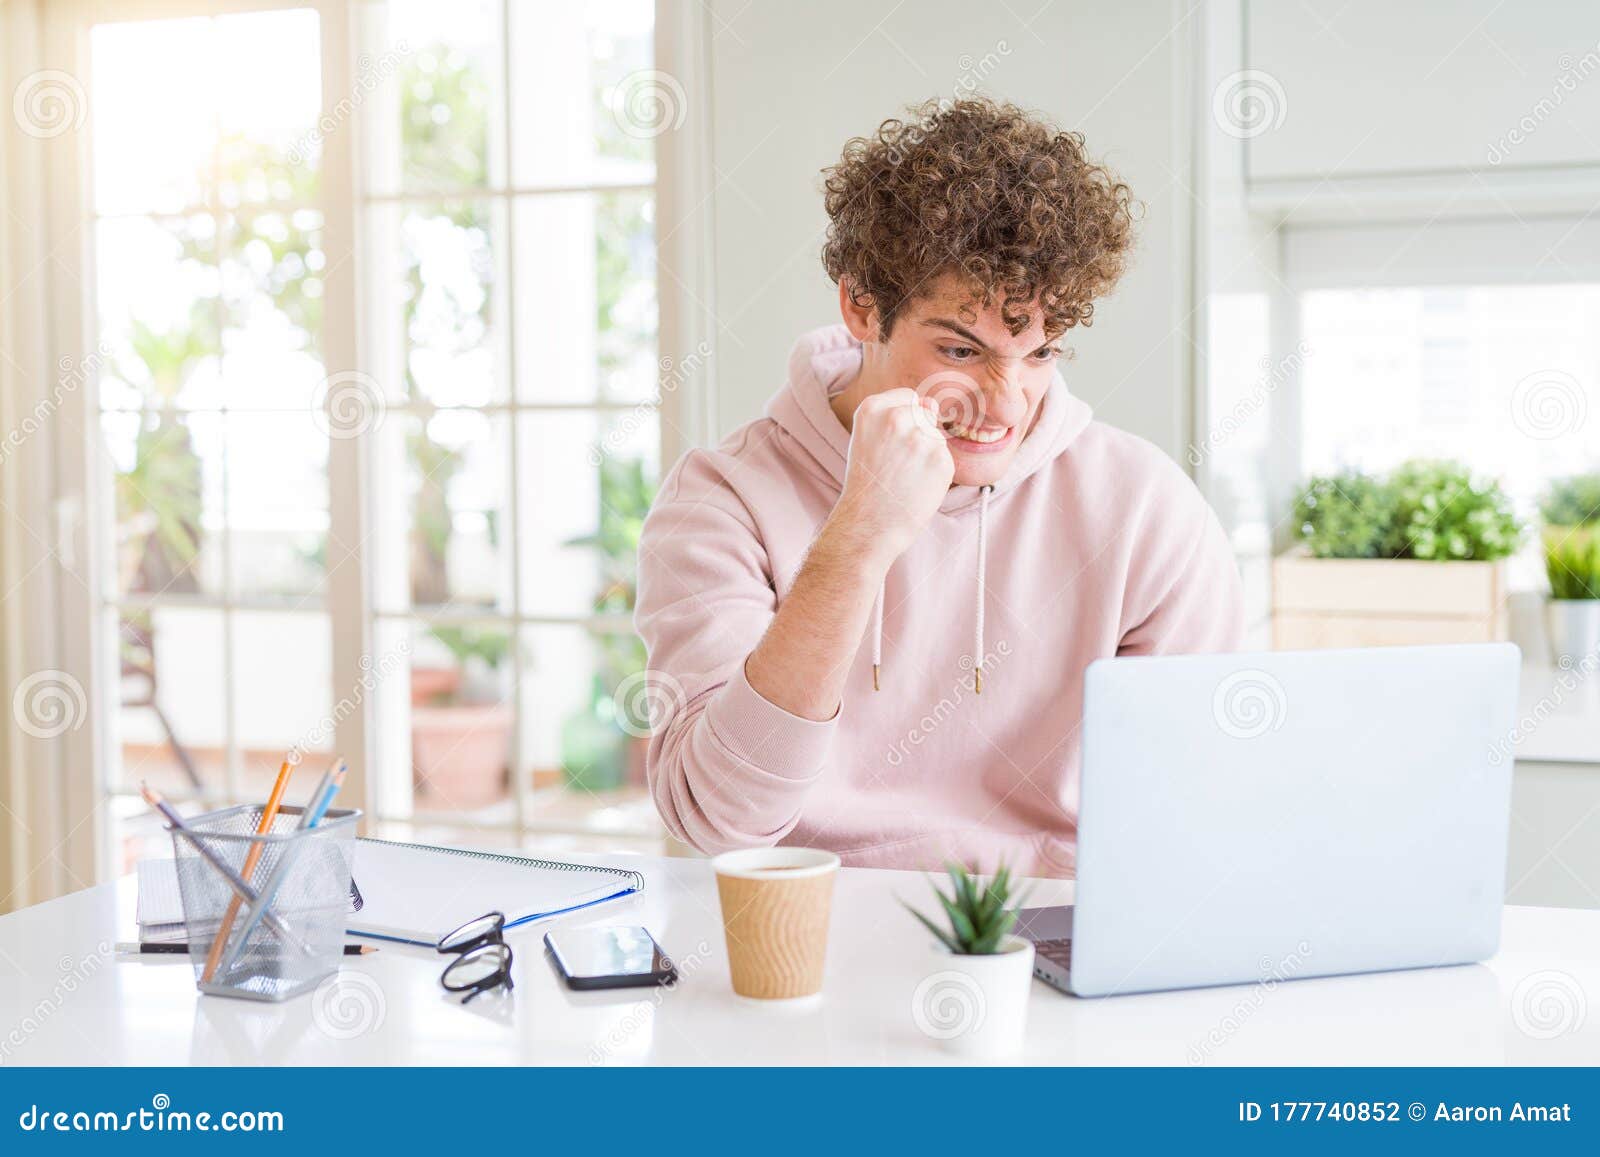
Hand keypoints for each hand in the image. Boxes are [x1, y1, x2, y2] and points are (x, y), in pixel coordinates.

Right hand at [829, 388, 954, 558]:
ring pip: (936, 437)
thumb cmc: (867, 483)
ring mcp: (920, 438)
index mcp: (872, 408)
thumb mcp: (866, 438)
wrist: (868, 523)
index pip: (908, 397)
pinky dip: (936, 472)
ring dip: (927, 454)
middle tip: (898, 464)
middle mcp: (896, 417)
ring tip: (906, 476)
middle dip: (918, 435)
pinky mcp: (941, 459)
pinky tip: (917, 485)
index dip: (905, 421)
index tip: (892, 443)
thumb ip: (894, 414)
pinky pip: (945, 458)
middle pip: (925, 414)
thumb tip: (932, 404)